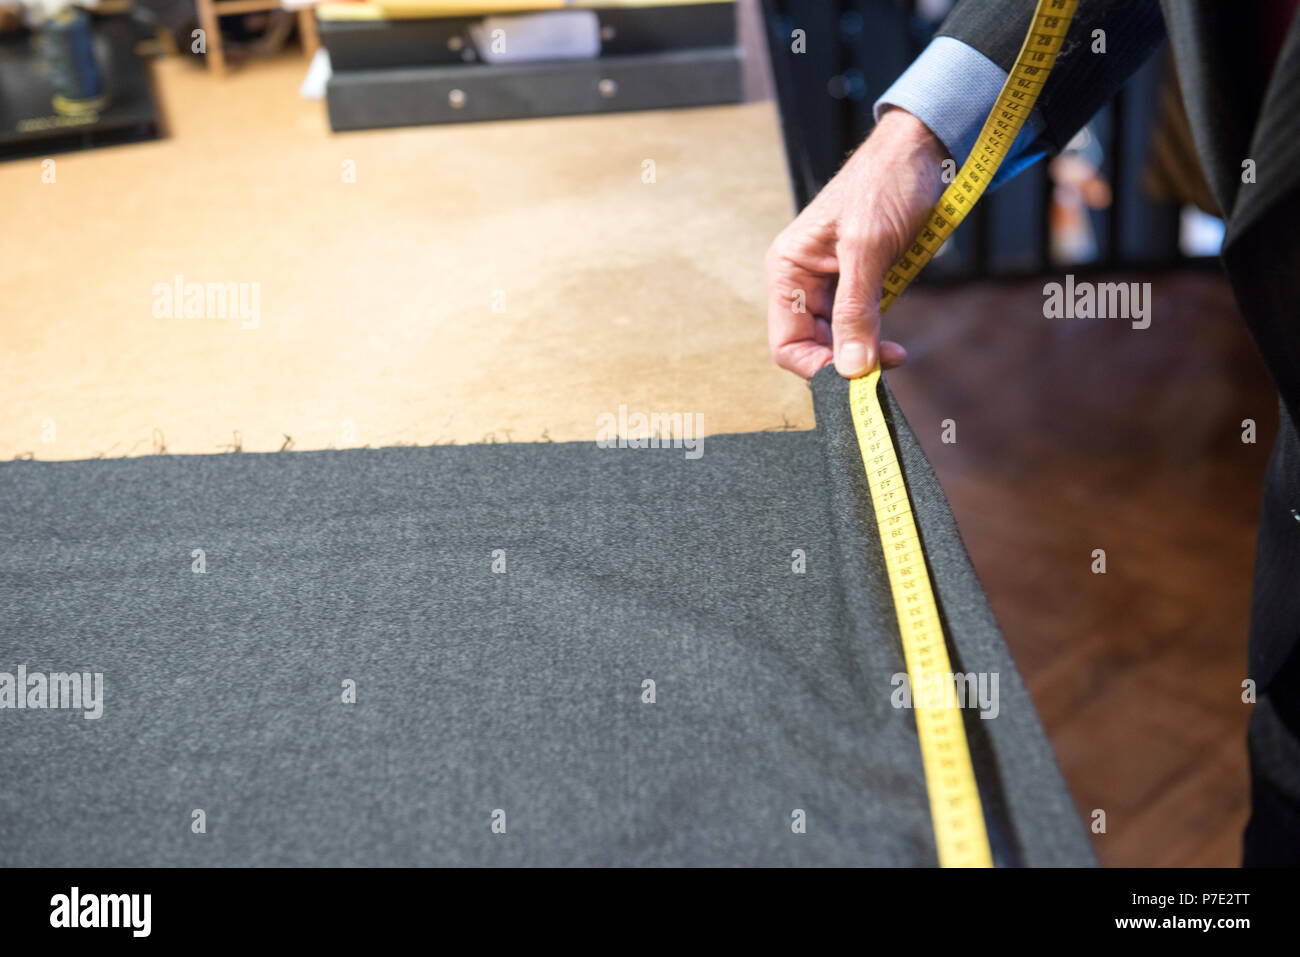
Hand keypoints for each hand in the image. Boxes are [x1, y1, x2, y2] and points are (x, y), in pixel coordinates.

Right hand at [765, 108, 949, 378]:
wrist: (922, 150)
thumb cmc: (886, 183)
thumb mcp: (868, 249)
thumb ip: (856, 310)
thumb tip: (850, 368)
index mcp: (788, 270)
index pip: (786, 343)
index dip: (817, 367)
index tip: (856, 377)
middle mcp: (802, 281)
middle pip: (811, 347)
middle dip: (845, 362)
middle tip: (885, 368)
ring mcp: (830, 283)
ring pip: (837, 341)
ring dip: (864, 353)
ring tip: (895, 354)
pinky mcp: (858, 283)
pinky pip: (859, 325)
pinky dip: (875, 338)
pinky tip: (895, 342)